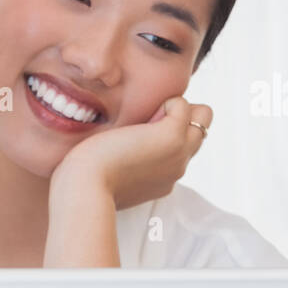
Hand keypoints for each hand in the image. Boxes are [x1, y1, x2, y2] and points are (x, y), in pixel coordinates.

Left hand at [49, 95, 212, 211]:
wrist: (85, 187)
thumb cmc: (86, 181)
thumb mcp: (111, 172)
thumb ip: (125, 160)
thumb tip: (123, 138)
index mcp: (164, 179)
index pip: (181, 147)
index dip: (164, 132)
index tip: (135, 135)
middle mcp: (178, 167)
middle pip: (198, 131)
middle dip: (177, 117)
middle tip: (141, 124)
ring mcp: (180, 153)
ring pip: (203, 115)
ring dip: (175, 107)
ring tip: (143, 120)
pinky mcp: (172, 136)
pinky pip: (182, 104)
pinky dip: (165, 101)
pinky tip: (141, 117)